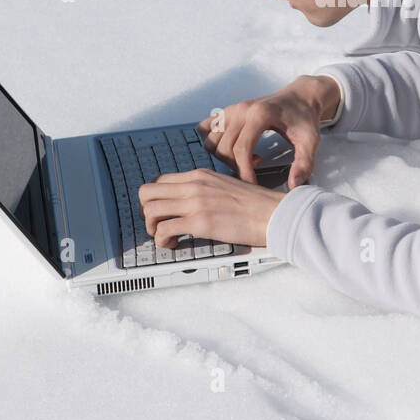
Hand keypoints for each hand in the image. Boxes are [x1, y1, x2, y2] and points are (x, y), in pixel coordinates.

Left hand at [138, 168, 284, 249]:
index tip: (162, 212)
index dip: (154, 198)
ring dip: (152, 228)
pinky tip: (174, 245)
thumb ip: (206, 189)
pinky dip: (162, 241)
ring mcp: (195, 202)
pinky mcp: (200, 222)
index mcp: (200, 175)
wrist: (273, 213)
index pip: (160, 180)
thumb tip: (192, 202)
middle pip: (147, 192)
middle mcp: (194, 185)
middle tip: (158, 224)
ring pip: (150, 211)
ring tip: (166, 237)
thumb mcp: (225, 185)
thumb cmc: (256, 204)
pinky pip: (164, 230)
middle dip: (146, 212)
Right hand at [196, 74, 340, 189]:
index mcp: (260, 114)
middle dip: (236, 165)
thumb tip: (294, 185)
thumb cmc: (304, 118)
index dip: (244, 172)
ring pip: (211, 141)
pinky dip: (213, 142)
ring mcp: (232, 109)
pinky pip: (205, 128)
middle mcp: (241, 110)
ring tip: (246, 156)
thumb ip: (304, 163)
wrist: (301, 96)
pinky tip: (232, 146)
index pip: (242, 149)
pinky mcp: (227, 111)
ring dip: (224, 156)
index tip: (253, 184)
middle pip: (224, 148)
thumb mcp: (311, 141)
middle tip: (255, 167)